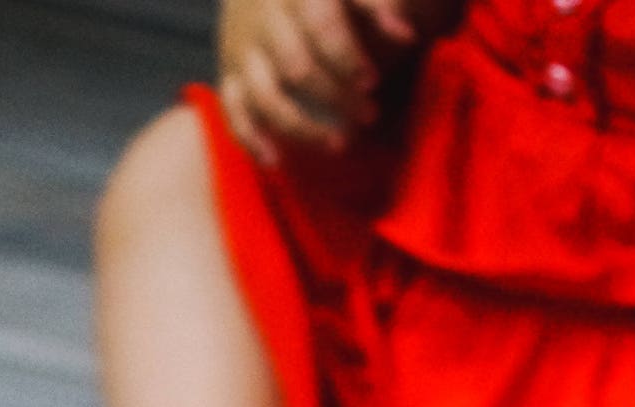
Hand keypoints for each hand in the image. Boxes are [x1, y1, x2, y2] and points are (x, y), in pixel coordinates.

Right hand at [218, 0, 416, 165]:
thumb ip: (376, 2)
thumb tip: (406, 36)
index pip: (321, 26)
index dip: (347, 58)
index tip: (372, 82)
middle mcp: (262, 18)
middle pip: (296, 68)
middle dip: (336, 97)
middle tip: (370, 115)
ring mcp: (241, 49)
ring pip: (267, 98)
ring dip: (304, 128)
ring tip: (341, 144)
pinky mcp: (228, 74)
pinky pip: (234, 113)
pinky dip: (252, 140)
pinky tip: (276, 161)